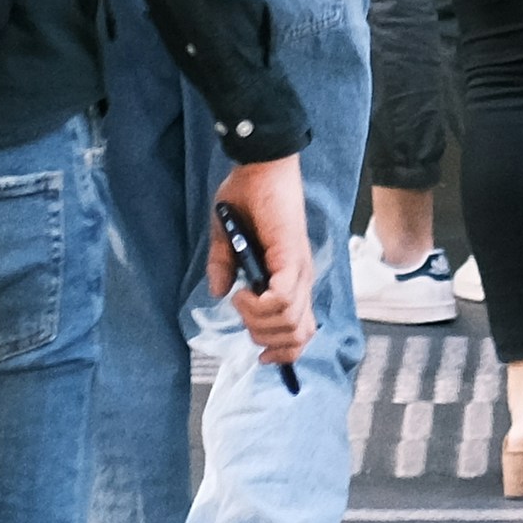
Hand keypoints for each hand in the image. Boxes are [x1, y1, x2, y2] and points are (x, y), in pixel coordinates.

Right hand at [211, 152, 317, 361]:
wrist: (260, 166)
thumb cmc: (248, 196)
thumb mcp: (229, 239)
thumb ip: (225, 267)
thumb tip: (218, 294)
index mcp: (292, 279)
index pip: (304, 332)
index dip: (286, 353)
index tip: (261, 356)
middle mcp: (301, 279)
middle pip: (297, 337)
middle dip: (263, 338)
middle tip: (242, 313)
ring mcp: (299, 270)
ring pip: (291, 323)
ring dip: (259, 322)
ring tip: (241, 300)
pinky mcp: (291, 258)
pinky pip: (283, 300)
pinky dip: (259, 305)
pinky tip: (243, 293)